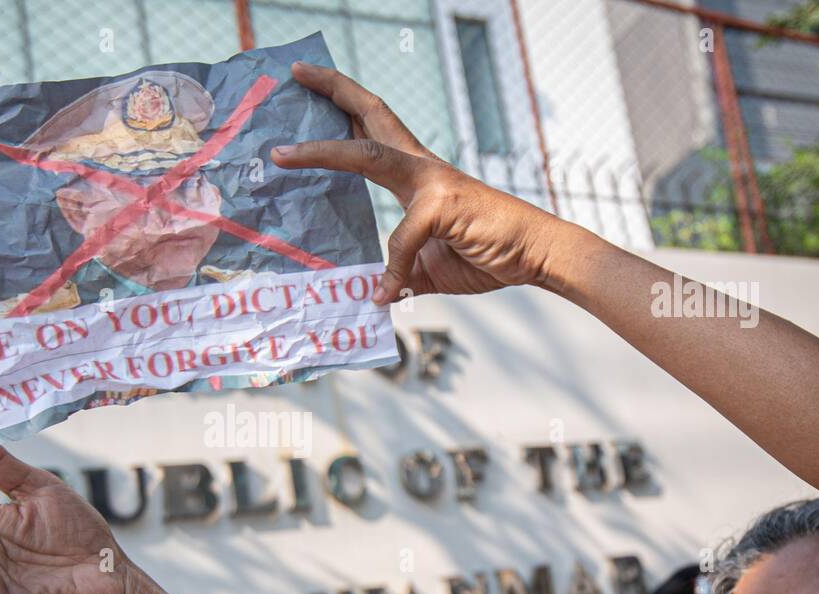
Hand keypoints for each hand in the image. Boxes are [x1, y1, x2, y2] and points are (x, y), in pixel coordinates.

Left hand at [272, 61, 569, 301]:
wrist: (535, 257)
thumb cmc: (485, 254)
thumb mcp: (427, 269)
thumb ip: (398, 274)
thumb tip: (374, 296)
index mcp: (415, 176)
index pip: (372, 132)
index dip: (341, 109)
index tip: (308, 91)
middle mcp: (421, 167)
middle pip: (371, 113)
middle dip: (332, 88)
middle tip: (296, 71)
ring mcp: (432, 181)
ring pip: (368, 153)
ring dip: (323, 150)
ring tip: (284, 153)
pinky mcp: (444, 204)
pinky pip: (402, 237)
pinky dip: (391, 269)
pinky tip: (383, 293)